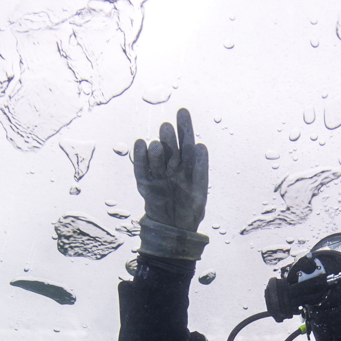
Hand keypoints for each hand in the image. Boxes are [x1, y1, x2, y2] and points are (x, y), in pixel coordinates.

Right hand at [132, 108, 209, 233]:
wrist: (175, 230)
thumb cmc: (191, 210)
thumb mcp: (199, 190)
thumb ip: (200, 169)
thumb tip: (201, 146)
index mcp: (187, 165)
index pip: (186, 142)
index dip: (185, 127)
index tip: (182, 111)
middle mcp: (172, 166)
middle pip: (170, 147)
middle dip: (169, 137)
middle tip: (167, 127)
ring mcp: (158, 174)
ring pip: (156, 157)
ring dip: (156, 149)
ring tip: (157, 145)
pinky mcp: (145, 184)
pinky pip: (142, 169)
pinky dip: (140, 157)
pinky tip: (140, 144)